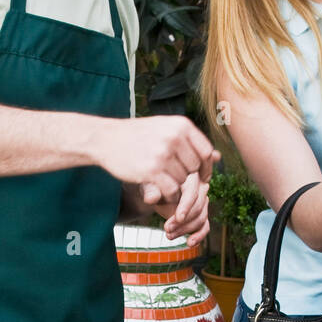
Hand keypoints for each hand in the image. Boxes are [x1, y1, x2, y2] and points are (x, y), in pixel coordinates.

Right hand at [95, 115, 218, 194]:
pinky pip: (172, 191)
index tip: (202, 176)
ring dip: (173, 185)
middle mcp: (175, 137)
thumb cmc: (136, 135)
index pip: (206, 152)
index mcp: (181, 125)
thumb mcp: (164, 128)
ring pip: (183, 181)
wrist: (105, 138)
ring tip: (158, 177)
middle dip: (185, 176)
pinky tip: (158, 190)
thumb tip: (216, 156)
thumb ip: (188, 140)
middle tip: (169, 175)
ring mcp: (163, 154)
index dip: (206, 167)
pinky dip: (168, 196)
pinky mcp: (152, 171)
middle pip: (195, 168)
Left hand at [142, 172, 209, 247]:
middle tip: (167, 229)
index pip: (193, 192)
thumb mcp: (149, 184)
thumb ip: (151, 190)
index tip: (178, 218)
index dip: (186, 206)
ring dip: (185, 230)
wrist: (156, 190)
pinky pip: (205, 226)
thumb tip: (150, 198)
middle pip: (199, 207)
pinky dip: (199, 236)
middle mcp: (201, 186)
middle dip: (183, 221)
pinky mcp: (202, 214)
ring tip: (169, 235)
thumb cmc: (153, 184)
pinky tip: (190, 243)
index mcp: (191, 175)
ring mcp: (203, 201)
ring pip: (201, 218)